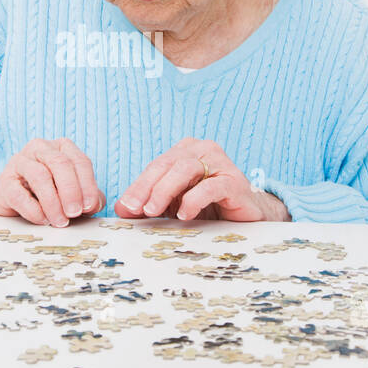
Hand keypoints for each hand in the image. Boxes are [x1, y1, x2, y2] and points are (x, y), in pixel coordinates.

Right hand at [0, 137, 104, 226]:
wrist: (17, 208)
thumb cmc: (49, 197)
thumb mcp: (74, 195)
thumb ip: (89, 197)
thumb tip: (95, 203)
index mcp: (61, 148)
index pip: (80, 161)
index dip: (87, 185)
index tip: (89, 206)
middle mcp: (40, 149)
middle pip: (60, 163)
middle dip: (71, 191)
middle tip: (74, 213)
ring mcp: (19, 162)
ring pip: (40, 175)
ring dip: (53, 202)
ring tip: (59, 221)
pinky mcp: (4, 181)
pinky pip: (19, 194)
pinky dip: (34, 210)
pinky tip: (42, 220)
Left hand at [115, 138, 289, 221]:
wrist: (246, 217)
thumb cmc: (208, 207)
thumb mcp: (173, 205)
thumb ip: (148, 204)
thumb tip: (121, 209)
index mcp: (184, 151)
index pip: (155, 166)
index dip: (137, 186)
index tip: (125, 207)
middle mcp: (202, 150)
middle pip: (167, 165)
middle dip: (147, 187)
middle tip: (136, 209)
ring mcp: (220, 163)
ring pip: (186, 170)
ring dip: (165, 191)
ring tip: (153, 211)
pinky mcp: (235, 181)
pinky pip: (210, 187)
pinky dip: (194, 200)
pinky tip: (184, 214)